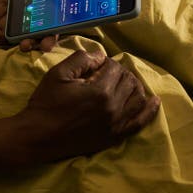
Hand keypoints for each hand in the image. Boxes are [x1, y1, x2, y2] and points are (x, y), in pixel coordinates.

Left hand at [0, 0, 78, 51]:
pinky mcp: (3, 20)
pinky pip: (6, 35)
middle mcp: (37, 9)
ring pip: (29, 37)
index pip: (63, 13)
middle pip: (48, 30)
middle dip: (48, 40)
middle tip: (46, 44)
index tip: (72, 29)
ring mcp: (20, 16)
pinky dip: (2, 39)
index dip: (69, 23)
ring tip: (25, 45)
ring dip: (29, 44)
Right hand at [17, 50, 159, 161]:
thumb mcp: (58, 74)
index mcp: (99, 90)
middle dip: (120, 72)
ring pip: (138, 98)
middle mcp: (112, 107)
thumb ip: (81, 59)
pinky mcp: (114, 137)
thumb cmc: (46, 103)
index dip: (106, 63)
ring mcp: (116, 124)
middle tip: (106, 73)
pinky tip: (154, 101)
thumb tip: (101, 55)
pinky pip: (139, 123)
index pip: (115, 68)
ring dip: (134, 86)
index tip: (95, 66)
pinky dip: (149, 111)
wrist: (38, 136)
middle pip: (129, 81)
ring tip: (124, 82)